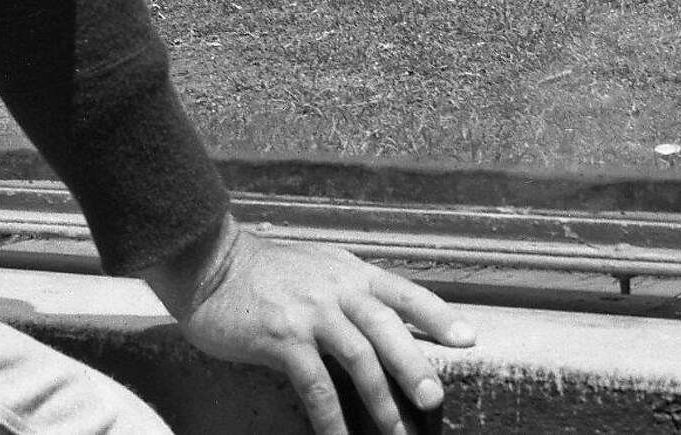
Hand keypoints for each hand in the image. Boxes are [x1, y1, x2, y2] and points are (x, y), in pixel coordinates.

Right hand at [145, 219, 475, 434]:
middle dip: (415, 365)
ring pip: (358, 358)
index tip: (469, 337)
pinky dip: (331, 419)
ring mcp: (311, 312)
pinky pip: (315, 385)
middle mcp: (337, 288)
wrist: (211, 262)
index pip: (404, 290)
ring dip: (381, 400)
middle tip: (435, 400)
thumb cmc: (263, 271)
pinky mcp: (282, 337)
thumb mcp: (316, 268)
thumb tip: (380, 316)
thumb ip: (347, 288)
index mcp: (350, 271)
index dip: (438, 314)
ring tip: (398, 433)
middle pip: (388, 327)